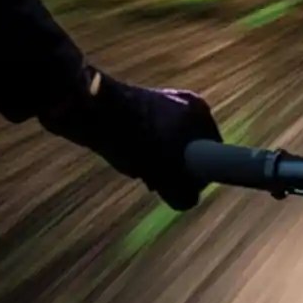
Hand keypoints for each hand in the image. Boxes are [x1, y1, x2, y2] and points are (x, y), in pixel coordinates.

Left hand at [40, 69, 221, 210]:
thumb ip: (183, 193)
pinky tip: (125, 154)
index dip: (197, 173)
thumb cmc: (131, 139)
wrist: (89, 108)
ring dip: (155, 161)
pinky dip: (141, 148)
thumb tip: (188, 201)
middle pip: (191, 149)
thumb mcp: (165, 175)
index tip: (178, 184)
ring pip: (168, 144)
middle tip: (154, 180)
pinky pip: (150, 135)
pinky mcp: (139, 104)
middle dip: (174, 168)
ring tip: (135, 168)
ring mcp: (164, 101)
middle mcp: (187, 104)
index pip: (213, 153)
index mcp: (200, 112)